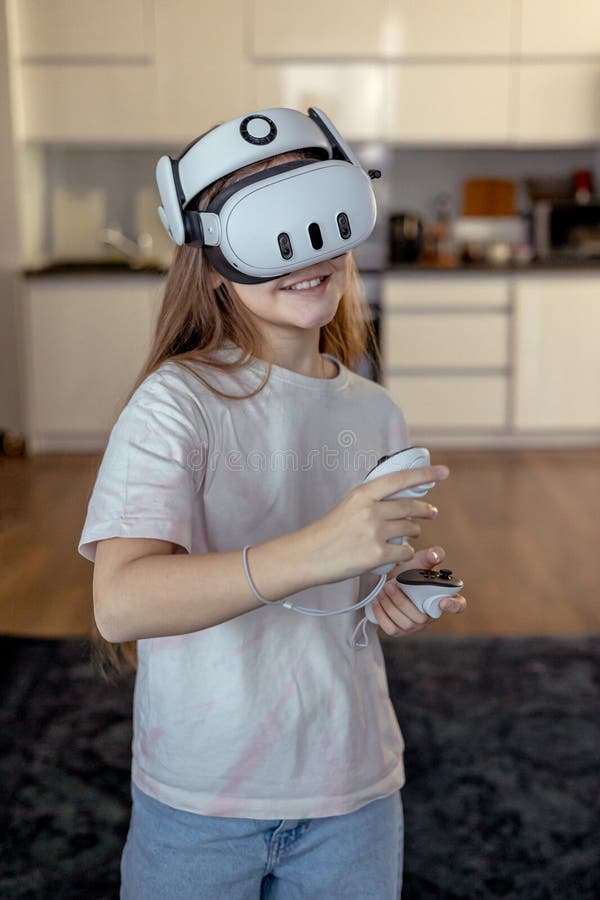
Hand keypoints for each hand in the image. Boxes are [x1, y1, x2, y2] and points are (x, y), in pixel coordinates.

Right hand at [306, 464, 448, 583]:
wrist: (308, 556)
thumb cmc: (327, 532)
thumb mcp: (348, 506)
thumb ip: (373, 501)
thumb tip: (401, 500)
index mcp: (362, 494)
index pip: (399, 479)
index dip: (424, 474)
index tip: (442, 472)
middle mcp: (371, 511)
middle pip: (410, 507)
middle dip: (425, 510)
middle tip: (430, 512)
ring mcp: (375, 533)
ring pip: (411, 530)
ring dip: (414, 532)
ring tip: (409, 534)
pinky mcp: (377, 555)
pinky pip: (405, 552)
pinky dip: (404, 553)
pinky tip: (396, 554)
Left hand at [368, 545, 466, 636]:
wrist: (389, 580)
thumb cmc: (408, 572)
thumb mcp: (419, 560)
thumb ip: (430, 554)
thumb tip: (437, 555)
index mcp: (442, 598)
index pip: (458, 605)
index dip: (453, 606)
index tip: (443, 601)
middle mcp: (431, 615)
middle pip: (421, 618)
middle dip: (403, 601)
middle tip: (391, 585)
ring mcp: (416, 626)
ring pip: (405, 624)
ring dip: (390, 606)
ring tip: (382, 590)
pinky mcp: (400, 631)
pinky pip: (392, 629)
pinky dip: (382, 615)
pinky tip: (377, 601)